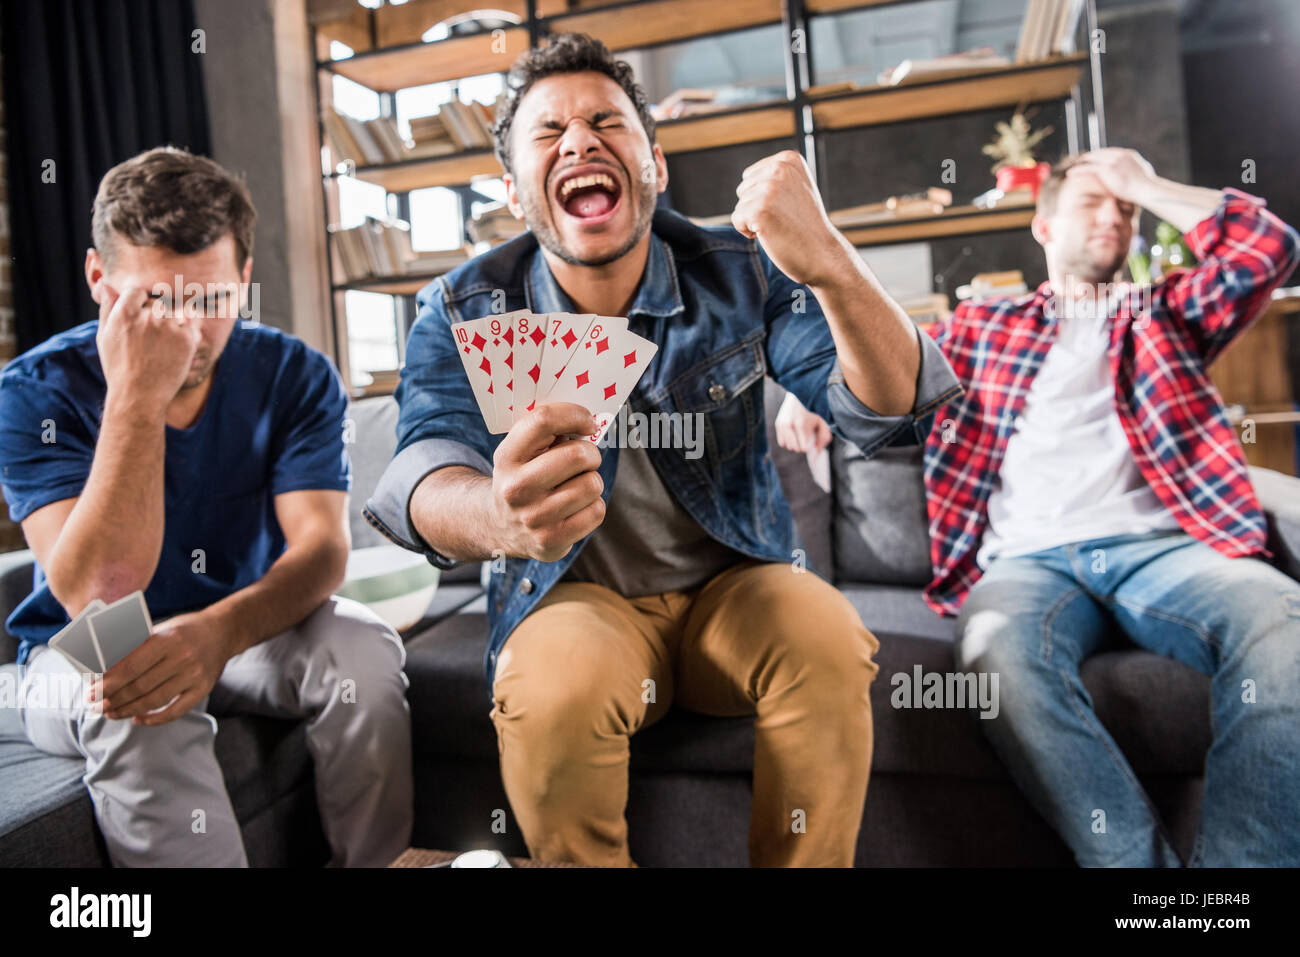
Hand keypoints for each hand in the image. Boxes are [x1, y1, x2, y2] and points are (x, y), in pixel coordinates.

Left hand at [92, 609, 231, 724]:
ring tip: (112, 714)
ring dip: (128, 711)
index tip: (91, 692)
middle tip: (97, 707)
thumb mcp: (160, 629)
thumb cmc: (184, 630)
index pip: (130, 667)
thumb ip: (135, 647)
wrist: (223, 631)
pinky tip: (139, 720)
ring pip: (154, 700)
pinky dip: (155, 719)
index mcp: (167, 639)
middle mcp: (183, 657)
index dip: (108, 683)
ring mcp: (195, 675)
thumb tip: (102, 670)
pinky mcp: (204, 688)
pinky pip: (176, 711)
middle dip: (113, 700)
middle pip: (140, 686)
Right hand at [94, 281, 201, 408]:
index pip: (138, 291)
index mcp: (125, 313)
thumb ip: (108, 308)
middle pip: (158, 302)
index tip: (140, 320)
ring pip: (176, 310)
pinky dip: (188, 329)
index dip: (140, 304)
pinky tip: (177, 345)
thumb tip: (105, 284)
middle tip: (153, 340)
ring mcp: (169, 326)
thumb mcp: (105, 337)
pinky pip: (192, 322)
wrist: (139, 396)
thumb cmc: (119, 367)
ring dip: (173, 322)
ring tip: (163, 344)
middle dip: (156, 316)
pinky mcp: (187, 338)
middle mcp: (147, 316)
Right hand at [490, 402, 605, 561]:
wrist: (500, 526)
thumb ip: (546, 432)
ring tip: (576, 486)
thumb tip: (588, 421)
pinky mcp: (551, 542)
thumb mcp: (520, 452)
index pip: (543, 420)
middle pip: (578, 455)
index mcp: (507, 458)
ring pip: (592, 484)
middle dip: (590, 453)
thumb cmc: (523, 477)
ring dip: (591, 481)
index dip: (574, 414)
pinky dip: (593, 506)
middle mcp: (516, 489)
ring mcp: (533, 518)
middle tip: (586, 459)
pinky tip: (576, 508)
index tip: (588, 422)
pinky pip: (596, 511)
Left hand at [731, 150, 852, 288]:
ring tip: (780, 226)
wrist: (822, 254)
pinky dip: (749, 232)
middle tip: (784, 219)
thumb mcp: (796, 189)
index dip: (763, 197)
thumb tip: (747, 176)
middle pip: (743, 190)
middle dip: (757, 208)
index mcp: (788, 159)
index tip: (788, 206)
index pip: (750, 176)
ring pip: (739, 206)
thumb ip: (775, 177)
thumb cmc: (806, 226)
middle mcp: (779, 168)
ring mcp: (769, 189)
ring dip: (754, 221)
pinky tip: (771, 234)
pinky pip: (737, 220)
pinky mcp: (759, 210)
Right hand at [775, 391, 831, 453]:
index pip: (802, 448)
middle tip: (805, 440)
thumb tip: (818, 451)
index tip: (811, 443)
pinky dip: (787, 442)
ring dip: (794, 445)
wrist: (799, 397)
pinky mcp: (777, 424)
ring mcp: (781, 424)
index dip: (808, 448)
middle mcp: (788, 425)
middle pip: (795, 448)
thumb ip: (824, 438)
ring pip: (787, 446)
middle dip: (801, 447)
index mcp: (800, 424)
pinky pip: (781, 442)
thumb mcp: (822, 423)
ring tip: (799, 437)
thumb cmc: (812, 412)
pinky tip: (792, 436)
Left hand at [1071, 148, 1156, 204]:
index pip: (1111, 152)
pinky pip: (1088, 168)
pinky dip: (1078, 170)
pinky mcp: (1106, 169)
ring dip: (1082, 161)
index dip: (1101, 155)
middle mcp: (1119, 154)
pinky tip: (1070, 173)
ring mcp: (1113, 160)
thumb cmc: (1147, 186)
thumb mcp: (1144, 173)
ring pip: (1092, 158)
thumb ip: (1137, 169)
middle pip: (1100, 152)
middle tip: (1081, 161)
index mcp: (1128, 154)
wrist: (1146, 189)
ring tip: (1074, 166)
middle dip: (1090, 156)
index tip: (1094, 159)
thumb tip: (1137, 170)